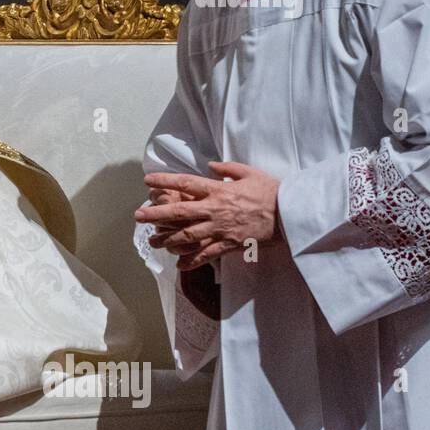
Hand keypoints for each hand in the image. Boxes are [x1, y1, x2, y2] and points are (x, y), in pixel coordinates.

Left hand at [134, 161, 280, 270]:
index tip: (148, 181)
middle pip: (179, 211)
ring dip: (168, 239)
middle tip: (138, 216)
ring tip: (154, 242)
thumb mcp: (250, 172)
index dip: (165, 181)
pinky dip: (193, 260)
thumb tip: (210, 165)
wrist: (291, 213)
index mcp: (218, 190)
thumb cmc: (272, 191)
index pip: (185, 183)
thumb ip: (227, 169)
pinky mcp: (230, 244)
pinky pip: (207, 254)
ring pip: (188, 235)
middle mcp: (215, 209)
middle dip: (156, 214)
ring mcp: (221, 228)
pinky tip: (180, 264)